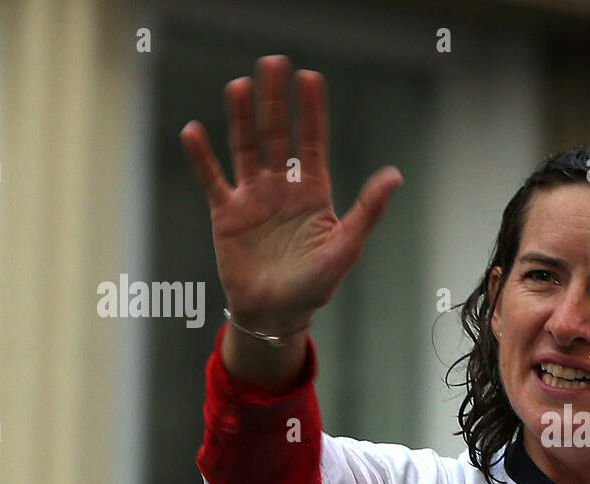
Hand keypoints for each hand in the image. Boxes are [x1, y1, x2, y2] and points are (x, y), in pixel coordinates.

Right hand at [179, 54, 403, 332]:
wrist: (276, 314)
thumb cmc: (316, 285)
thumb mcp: (346, 246)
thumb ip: (367, 210)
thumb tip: (395, 175)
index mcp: (313, 193)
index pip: (311, 143)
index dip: (311, 112)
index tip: (310, 78)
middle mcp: (282, 188)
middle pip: (276, 136)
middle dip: (275, 101)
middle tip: (273, 63)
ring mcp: (253, 198)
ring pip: (245, 149)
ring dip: (241, 118)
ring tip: (239, 86)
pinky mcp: (226, 214)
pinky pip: (212, 180)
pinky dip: (203, 157)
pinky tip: (194, 131)